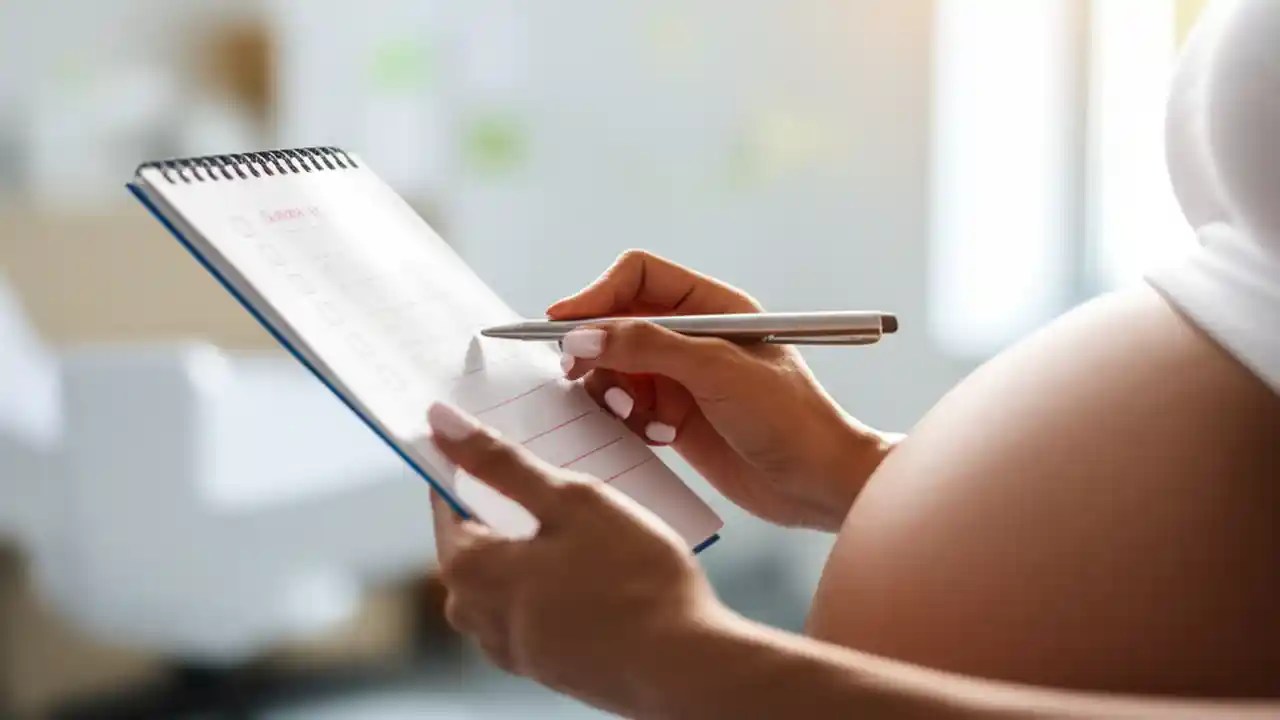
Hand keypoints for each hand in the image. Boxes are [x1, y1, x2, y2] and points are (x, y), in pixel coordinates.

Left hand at [426, 401, 723, 715]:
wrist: (685, 668)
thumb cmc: (633, 580)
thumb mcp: (571, 499)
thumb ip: (502, 462)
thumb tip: (441, 422)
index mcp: (467, 570)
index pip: (447, 495)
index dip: (477, 460)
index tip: (510, 437)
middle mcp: (474, 615)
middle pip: (480, 534)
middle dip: (514, 501)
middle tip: (567, 475)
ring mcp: (509, 645)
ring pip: (510, 570)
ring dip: (540, 542)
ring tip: (595, 522)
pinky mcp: (545, 664)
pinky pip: (536, 603)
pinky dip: (557, 577)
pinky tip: (603, 565)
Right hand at [547, 250, 893, 530]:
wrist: (820, 485)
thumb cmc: (788, 418)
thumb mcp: (717, 371)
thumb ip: (648, 347)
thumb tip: (582, 336)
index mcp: (714, 307)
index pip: (638, 278)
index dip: (598, 295)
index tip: (564, 325)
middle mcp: (694, 338)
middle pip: (618, 323)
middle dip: (595, 346)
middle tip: (573, 372)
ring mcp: (683, 380)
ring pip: (616, 368)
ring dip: (610, 388)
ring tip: (629, 412)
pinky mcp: (675, 420)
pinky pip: (627, 408)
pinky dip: (625, 419)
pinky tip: (655, 436)